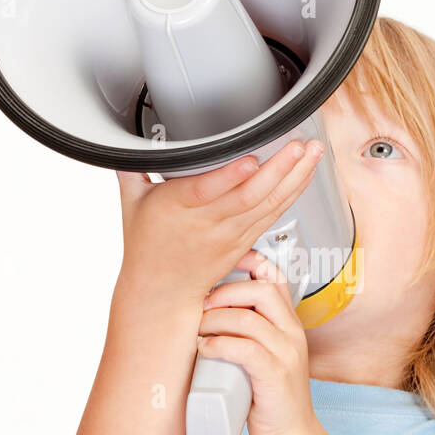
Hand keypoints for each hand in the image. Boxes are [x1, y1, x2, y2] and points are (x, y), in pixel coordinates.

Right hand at [114, 138, 324, 306]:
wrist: (162, 290)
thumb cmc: (147, 246)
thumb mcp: (131, 205)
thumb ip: (131, 169)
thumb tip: (121, 144)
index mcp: (179, 207)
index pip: (207, 190)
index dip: (231, 176)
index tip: (250, 159)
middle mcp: (209, 222)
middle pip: (249, 196)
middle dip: (279, 169)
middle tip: (299, 145)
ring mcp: (231, 234)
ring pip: (268, 205)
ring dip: (294, 178)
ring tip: (313, 153)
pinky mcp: (245, 240)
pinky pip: (273, 214)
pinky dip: (292, 193)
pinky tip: (305, 175)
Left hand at [196, 249, 319, 434]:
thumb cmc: (270, 397)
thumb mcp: (265, 355)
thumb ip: (248, 332)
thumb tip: (207, 310)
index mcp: (289, 324)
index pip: (275, 279)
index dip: (249, 264)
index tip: (220, 266)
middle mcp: (292, 333)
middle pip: (260, 290)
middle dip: (224, 292)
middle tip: (201, 306)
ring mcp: (286, 353)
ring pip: (248, 319)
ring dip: (214, 320)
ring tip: (197, 331)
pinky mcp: (275, 375)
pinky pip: (245, 348)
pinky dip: (219, 344)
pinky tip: (205, 349)